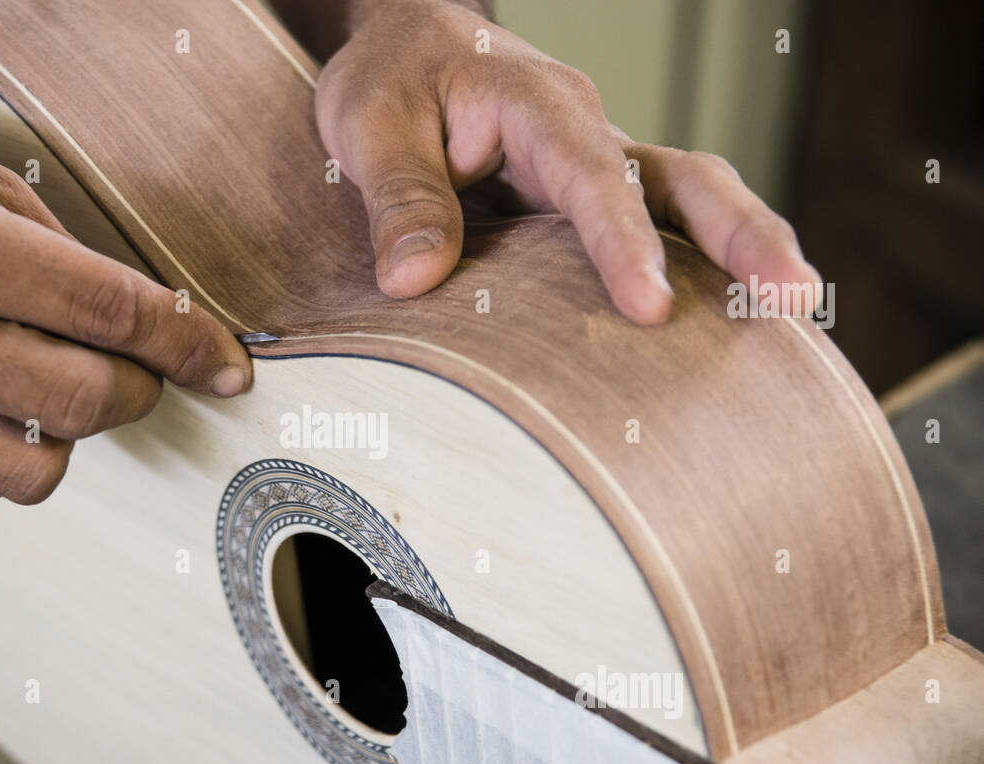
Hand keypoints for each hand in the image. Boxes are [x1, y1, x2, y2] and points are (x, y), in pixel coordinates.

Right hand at [0, 79, 250, 502]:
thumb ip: (57, 248)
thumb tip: (137, 315)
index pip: (113, 314)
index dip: (190, 344)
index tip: (228, 367)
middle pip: (88, 402)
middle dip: (141, 389)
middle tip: (136, 363)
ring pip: (41, 467)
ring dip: (79, 430)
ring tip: (56, 381)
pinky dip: (20, 455)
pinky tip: (6, 407)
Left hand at [313, 0, 821, 322]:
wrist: (407, 46)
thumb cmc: (391, 80)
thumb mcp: (371, 128)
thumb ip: (400, 198)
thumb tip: (415, 281)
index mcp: (535, 105)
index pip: (592, 175)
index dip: (624, 240)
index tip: (649, 305)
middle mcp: (585, 130)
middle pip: (684, 178)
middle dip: (743, 236)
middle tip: (794, 298)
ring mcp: (599, 163)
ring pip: (690, 199)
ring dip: (743, 250)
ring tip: (793, 311)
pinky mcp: (592, 197)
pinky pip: (659, 224)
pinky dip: (700, 264)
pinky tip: (725, 316)